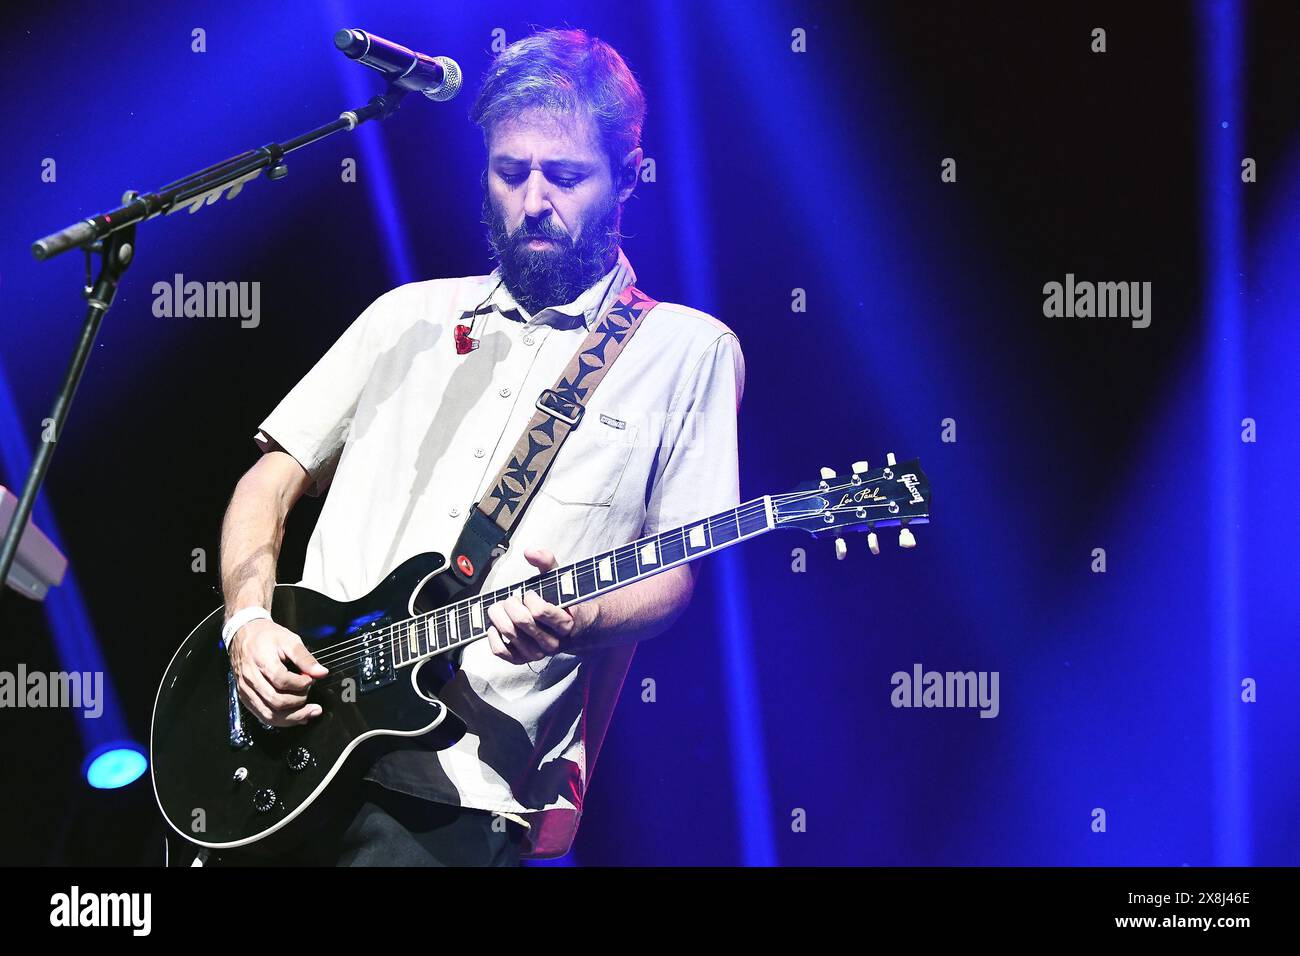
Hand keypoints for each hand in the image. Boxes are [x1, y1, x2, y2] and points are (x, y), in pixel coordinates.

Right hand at [228, 617, 328, 726]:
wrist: (243, 634)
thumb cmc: (266, 636)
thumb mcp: (289, 640)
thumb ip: (305, 658)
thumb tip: (322, 673)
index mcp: (262, 662)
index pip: (282, 681)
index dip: (300, 684)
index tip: (310, 680)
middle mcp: (251, 679)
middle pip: (276, 701)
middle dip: (299, 703)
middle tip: (312, 698)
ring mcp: (246, 690)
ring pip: (268, 714)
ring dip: (291, 718)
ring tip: (309, 714)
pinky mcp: (245, 697)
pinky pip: (262, 715)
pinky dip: (280, 720)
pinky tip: (295, 718)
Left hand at [485, 548, 595, 663]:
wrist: (570, 629)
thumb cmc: (561, 601)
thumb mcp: (559, 579)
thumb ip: (547, 562)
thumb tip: (529, 551)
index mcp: (565, 624)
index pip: (540, 611)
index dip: (530, 598)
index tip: (530, 593)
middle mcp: (552, 643)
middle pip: (522, 621)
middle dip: (510, 603)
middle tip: (511, 598)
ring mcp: (537, 653)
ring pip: (509, 634)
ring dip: (499, 615)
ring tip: (501, 607)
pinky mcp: (522, 659)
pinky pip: (500, 651)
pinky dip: (492, 635)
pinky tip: (495, 625)